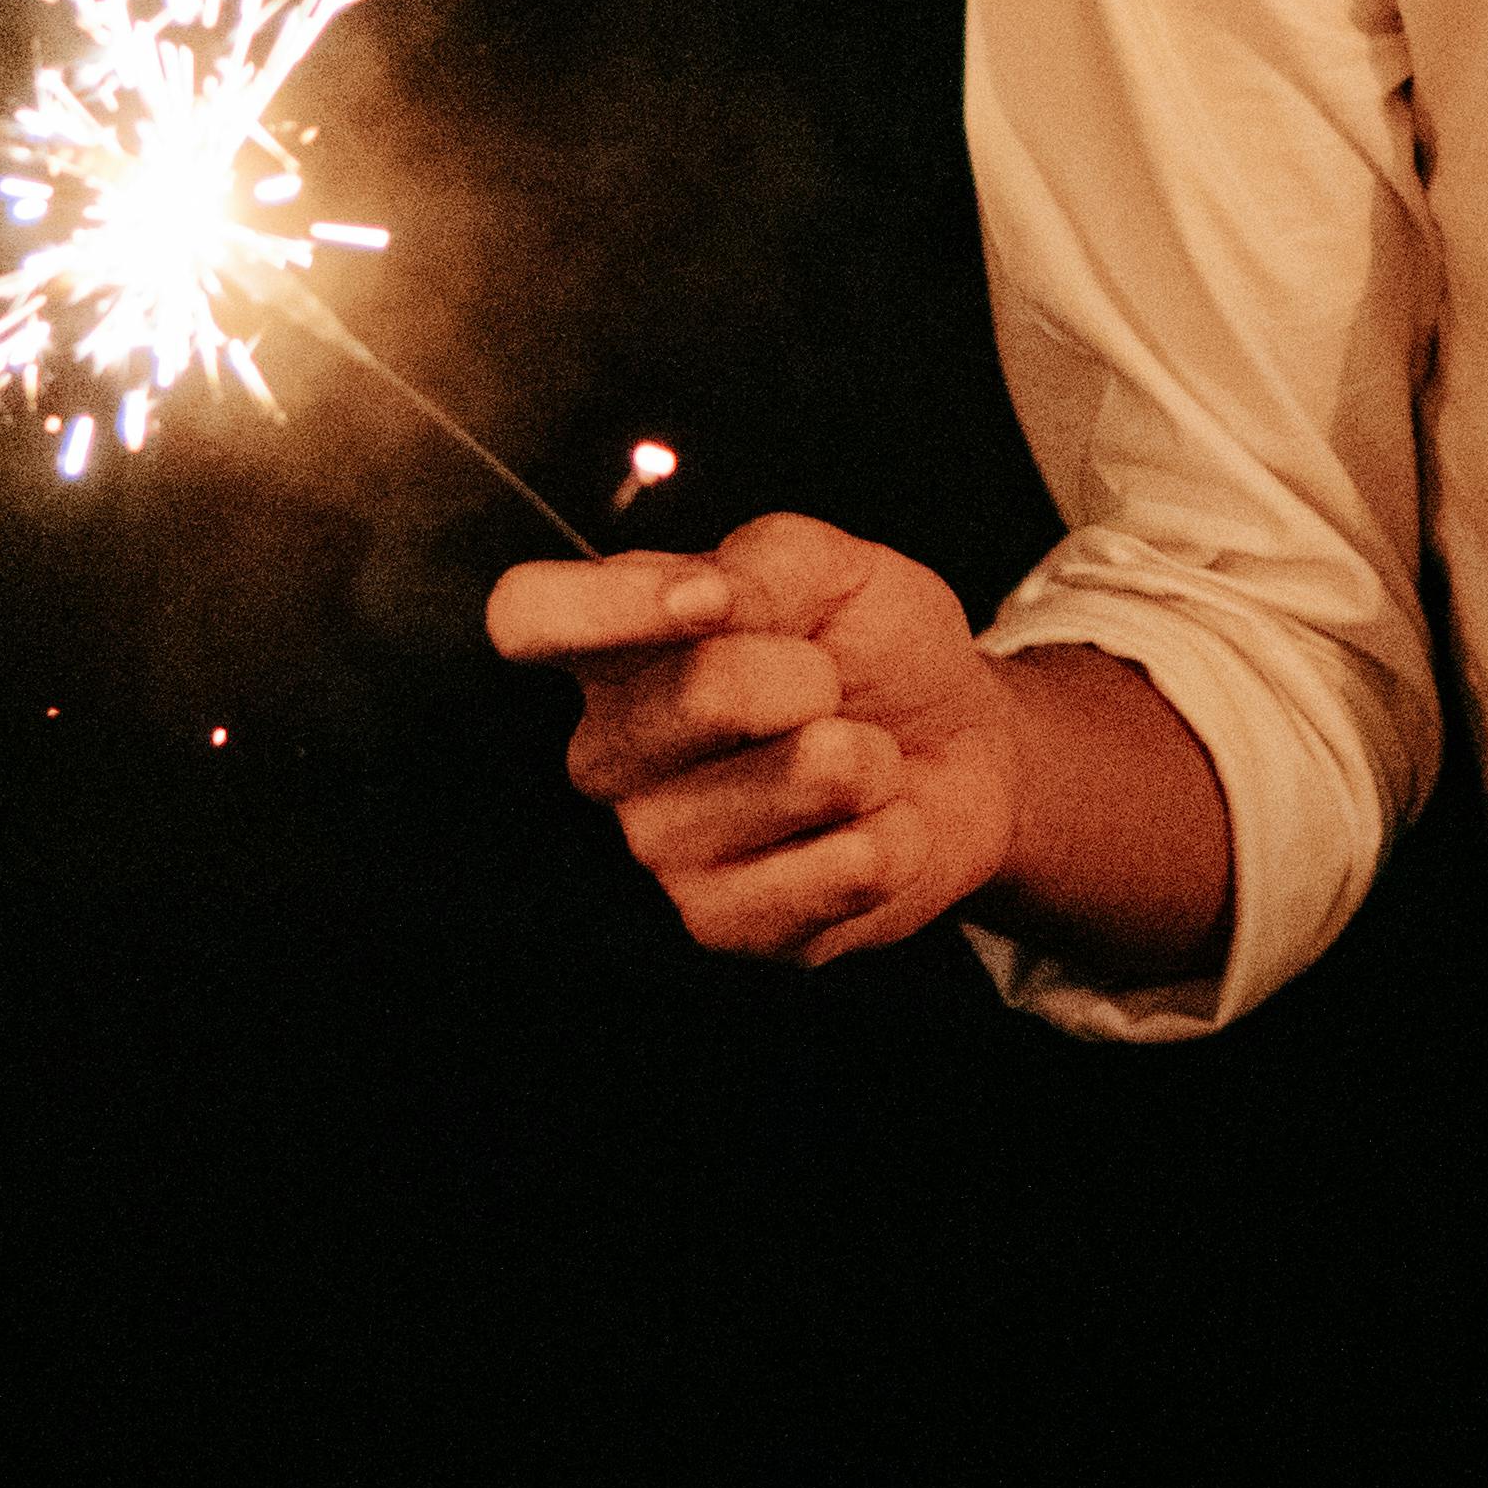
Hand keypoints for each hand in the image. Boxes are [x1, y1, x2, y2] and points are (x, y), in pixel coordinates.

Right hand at [488, 511, 1028, 969]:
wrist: (962, 745)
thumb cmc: (875, 649)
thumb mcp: (832, 569)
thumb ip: (760, 564)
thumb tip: (699, 596)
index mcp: (617, 648)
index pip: (525, 618)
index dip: (608, 606)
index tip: (712, 599)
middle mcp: (611, 751)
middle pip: (694, 694)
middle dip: (806, 673)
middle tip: (830, 683)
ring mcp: (659, 845)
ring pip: (793, 776)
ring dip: (865, 756)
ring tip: (857, 760)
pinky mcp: (725, 923)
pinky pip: (837, 868)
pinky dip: (893, 834)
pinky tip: (871, 825)